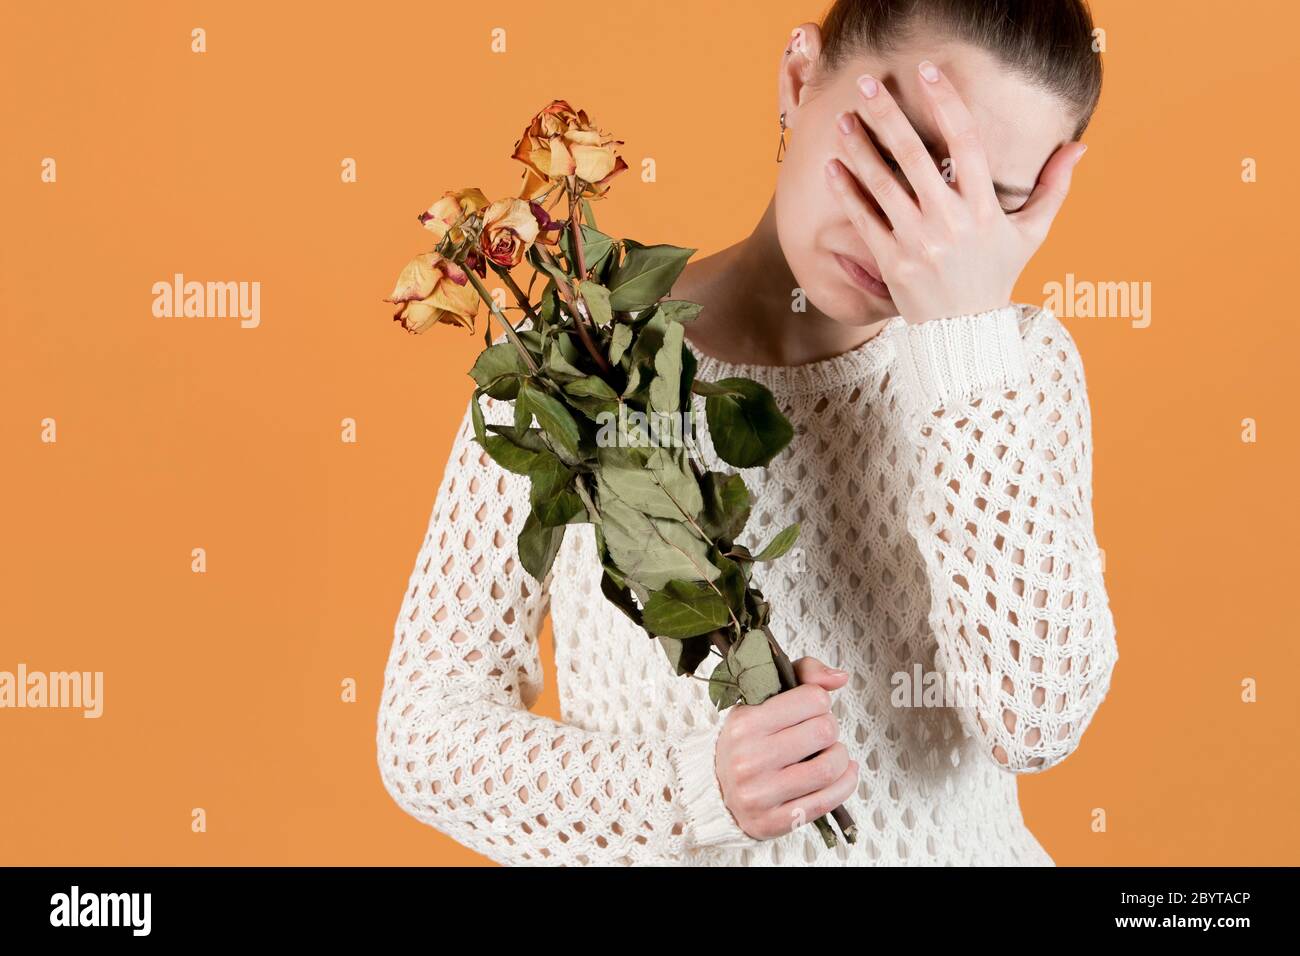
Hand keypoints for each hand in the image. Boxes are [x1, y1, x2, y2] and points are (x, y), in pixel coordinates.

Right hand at [715, 657, 858, 840]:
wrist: (716, 792)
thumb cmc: (747, 741)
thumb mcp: (760, 701)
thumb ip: (802, 675)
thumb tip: (841, 678)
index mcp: (745, 723)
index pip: (812, 699)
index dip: (820, 701)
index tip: (811, 709)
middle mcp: (749, 758)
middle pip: (824, 732)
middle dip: (831, 729)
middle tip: (821, 733)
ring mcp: (760, 793)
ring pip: (828, 768)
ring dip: (842, 758)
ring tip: (833, 754)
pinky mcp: (774, 821)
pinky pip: (825, 801)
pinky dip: (845, 784)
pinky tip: (844, 774)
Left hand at [823, 59, 1087, 323]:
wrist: (964, 333)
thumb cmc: (996, 276)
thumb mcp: (1032, 233)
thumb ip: (1054, 187)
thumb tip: (1078, 146)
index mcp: (985, 208)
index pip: (966, 143)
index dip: (946, 103)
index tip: (928, 72)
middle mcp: (950, 222)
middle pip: (914, 156)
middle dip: (888, 115)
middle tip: (867, 83)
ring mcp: (918, 242)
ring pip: (883, 185)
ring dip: (859, 149)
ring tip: (843, 120)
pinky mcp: (892, 261)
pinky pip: (865, 219)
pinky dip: (848, 192)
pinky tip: (832, 166)